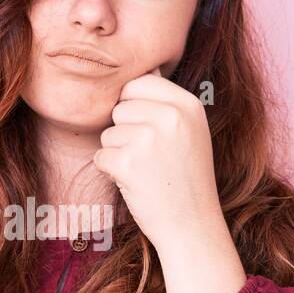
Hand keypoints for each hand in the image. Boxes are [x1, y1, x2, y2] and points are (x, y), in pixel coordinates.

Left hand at [92, 66, 225, 252]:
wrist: (193, 226)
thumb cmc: (186, 178)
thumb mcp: (190, 130)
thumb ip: (167, 101)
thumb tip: (147, 66)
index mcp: (187, 104)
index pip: (139, 82)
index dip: (135, 107)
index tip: (149, 132)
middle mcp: (170, 116)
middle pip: (120, 107)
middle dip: (124, 131)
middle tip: (149, 157)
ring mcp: (149, 139)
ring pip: (108, 133)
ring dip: (118, 154)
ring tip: (146, 171)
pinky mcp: (128, 163)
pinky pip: (100, 157)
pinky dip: (110, 173)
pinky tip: (135, 184)